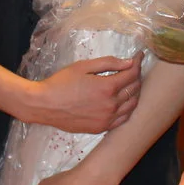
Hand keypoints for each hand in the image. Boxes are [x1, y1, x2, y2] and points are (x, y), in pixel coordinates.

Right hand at [23, 55, 140, 132]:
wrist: (44, 105)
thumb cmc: (61, 83)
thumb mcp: (83, 66)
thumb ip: (108, 63)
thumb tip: (129, 62)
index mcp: (107, 87)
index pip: (132, 74)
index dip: (137, 63)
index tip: (139, 56)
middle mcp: (111, 105)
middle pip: (134, 89)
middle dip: (137, 76)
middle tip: (134, 68)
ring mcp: (107, 119)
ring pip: (132, 105)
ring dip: (135, 92)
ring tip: (131, 83)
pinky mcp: (101, 128)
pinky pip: (123, 119)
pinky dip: (128, 109)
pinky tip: (125, 102)